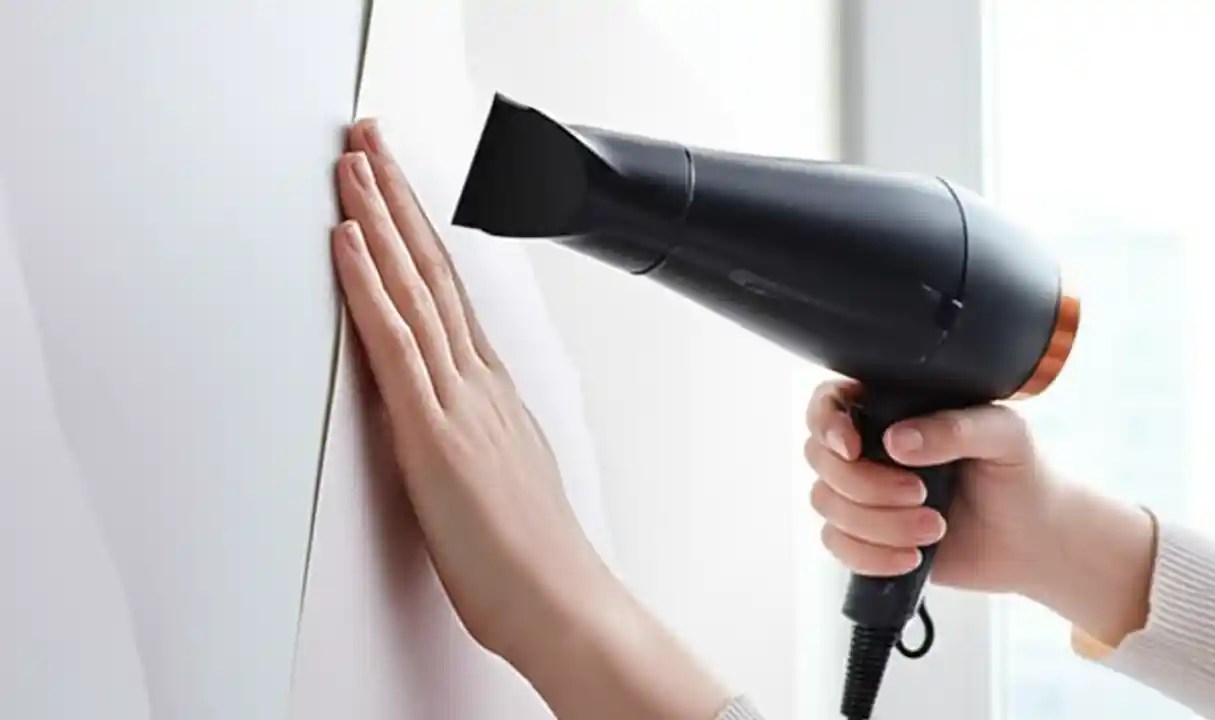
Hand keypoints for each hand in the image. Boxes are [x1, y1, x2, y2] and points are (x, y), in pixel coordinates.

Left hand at [330, 119, 729, 719]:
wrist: (563, 604)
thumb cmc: (532, 558)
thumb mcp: (501, 476)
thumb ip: (474, 432)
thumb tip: (449, 415)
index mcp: (491, 392)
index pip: (447, 294)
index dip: (417, 235)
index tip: (394, 189)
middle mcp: (477, 382)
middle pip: (431, 272)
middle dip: (395, 200)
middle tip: (369, 141)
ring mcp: (457, 401)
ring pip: (413, 291)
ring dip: (379, 219)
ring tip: (353, 162)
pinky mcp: (433, 433)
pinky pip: (396, 343)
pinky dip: (370, 286)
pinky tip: (350, 241)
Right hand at [803, 379, 1053, 592]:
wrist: (1035, 539)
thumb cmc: (1021, 474)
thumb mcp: (1004, 435)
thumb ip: (955, 428)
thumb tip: (897, 440)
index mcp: (892, 410)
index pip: (829, 403)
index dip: (826, 423)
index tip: (852, 447)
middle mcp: (869, 449)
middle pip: (820, 459)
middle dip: (865, 484)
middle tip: (921, 494)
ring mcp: (864, 496)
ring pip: (826, 504)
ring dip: (876, 524)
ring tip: (933, 529)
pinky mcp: (868, 539)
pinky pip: (838, 546)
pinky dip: (870, 556)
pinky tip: (912, 557)